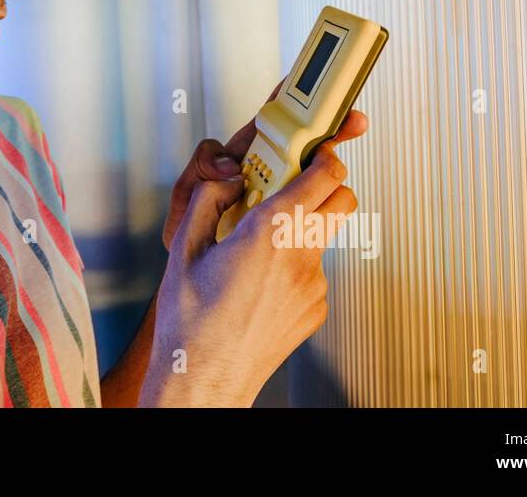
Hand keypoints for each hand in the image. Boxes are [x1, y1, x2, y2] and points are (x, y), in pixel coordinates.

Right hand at [141, 107, 368, 406]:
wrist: (203, 379)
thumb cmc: (189, 322)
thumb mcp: (183, 248)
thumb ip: (208, 198)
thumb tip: (229, 176)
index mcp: (267, 233)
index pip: (322, 177)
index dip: (324, 155)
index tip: (315, 147)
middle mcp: (299, 258)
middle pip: (343, 201)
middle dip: (325, 186)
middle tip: (295, 185)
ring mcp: (312, 287)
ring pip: (325, 237)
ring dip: (305, 227)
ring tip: (262, 243)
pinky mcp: (315, 309)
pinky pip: (313, 271)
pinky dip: (295, 265)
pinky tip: (261, 280)